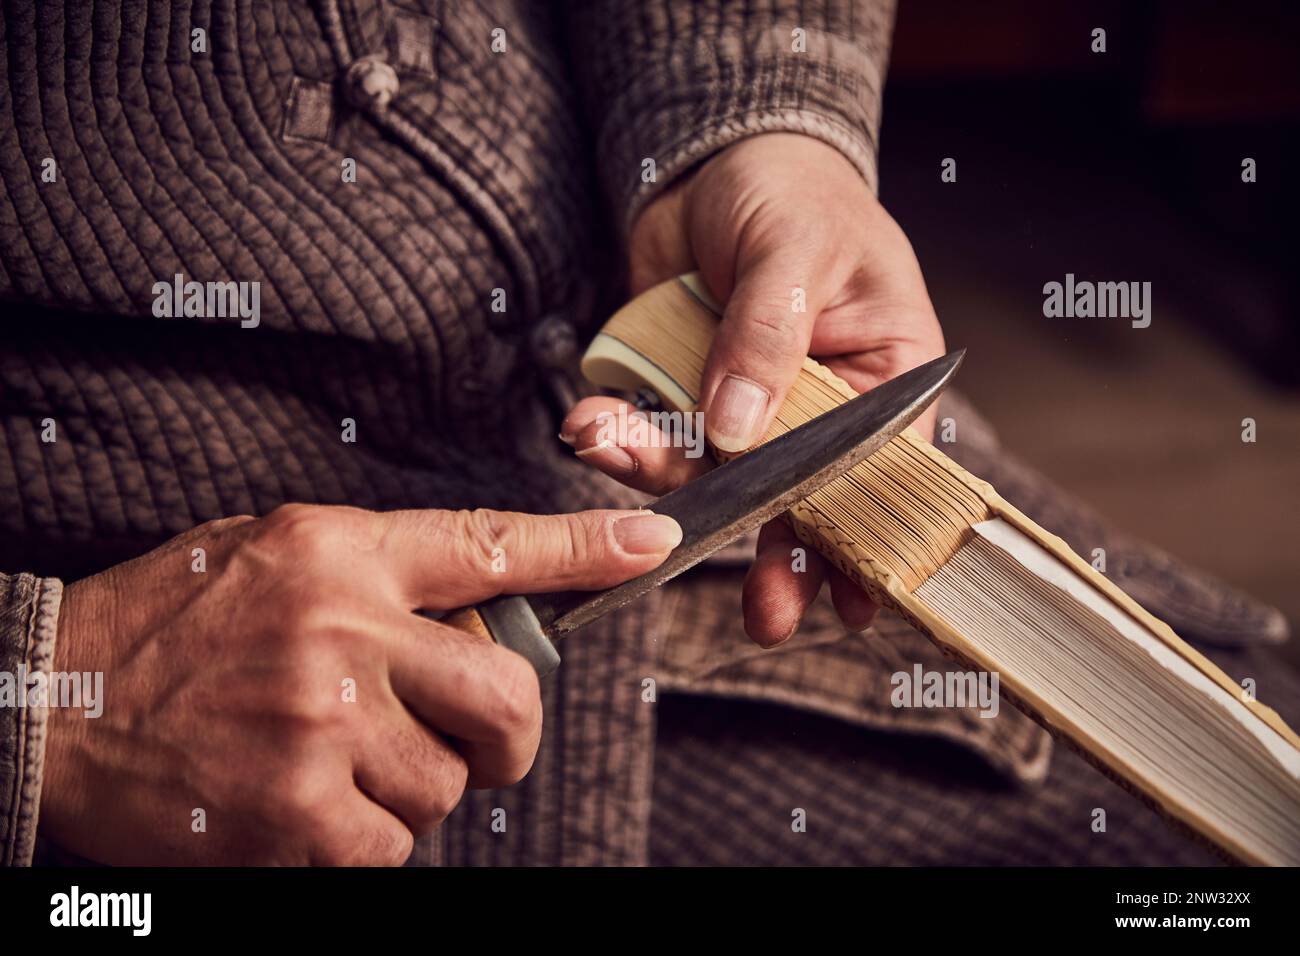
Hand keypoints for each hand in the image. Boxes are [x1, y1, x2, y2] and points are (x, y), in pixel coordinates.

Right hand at [41, 504, 680, 864]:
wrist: (54, 703)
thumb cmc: (171, 624)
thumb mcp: (275, 555)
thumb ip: (381, 575)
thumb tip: (480, 615)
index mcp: (340, 550)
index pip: (489, 545)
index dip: (583, 549)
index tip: (651, 544)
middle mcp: (342, 628)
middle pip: (506, 691)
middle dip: (508, 732)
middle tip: (479, 742)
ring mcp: (321, 721)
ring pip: (448, 780)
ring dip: (411, 787)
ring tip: (334, 763)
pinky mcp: (299, 809)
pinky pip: (395, 843)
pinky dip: (367, 839)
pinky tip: (309, 808)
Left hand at [565, 133, 944, 645]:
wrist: (715, 161)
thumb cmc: (792, 192)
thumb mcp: (795, 251)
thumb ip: (770, 336)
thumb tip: (737, 428)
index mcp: (878, 381)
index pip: (882, 474)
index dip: (866, 540)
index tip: (851, 603)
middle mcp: (814, 410)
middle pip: (800, 501)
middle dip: (779, 557)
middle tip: (769, 617)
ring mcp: (743, 409)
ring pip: (711, 475)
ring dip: (663, 482)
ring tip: (612, 453)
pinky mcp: (682, 397)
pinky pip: (654, 436)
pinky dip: (620, 437)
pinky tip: (591, 427)